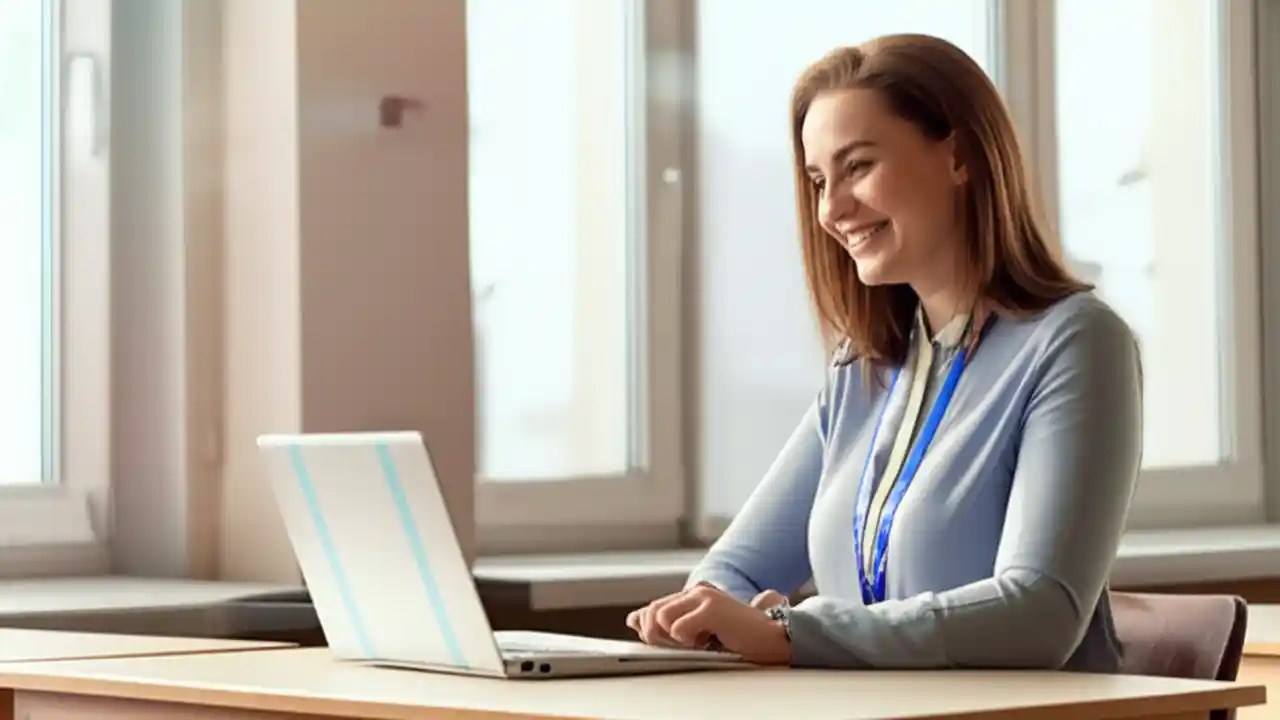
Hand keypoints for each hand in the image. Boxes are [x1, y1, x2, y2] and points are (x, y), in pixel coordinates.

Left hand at [626, 585, 790, 664]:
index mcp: (692, 595)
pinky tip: (708, 640)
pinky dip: (688, 641)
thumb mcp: (695, 633)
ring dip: (675, 638)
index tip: (666, 643)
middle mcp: (697, 591)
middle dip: (659, 636)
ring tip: (698, 642)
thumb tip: (633, 619)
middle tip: (686, 645)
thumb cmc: (736, 639)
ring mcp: (704, 597)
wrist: (770, 640)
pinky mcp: (712, 608)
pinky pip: (678, 629)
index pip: (652, 608)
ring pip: (661, 619)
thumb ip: (665, 623)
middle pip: (652, 613)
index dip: (651, 630)